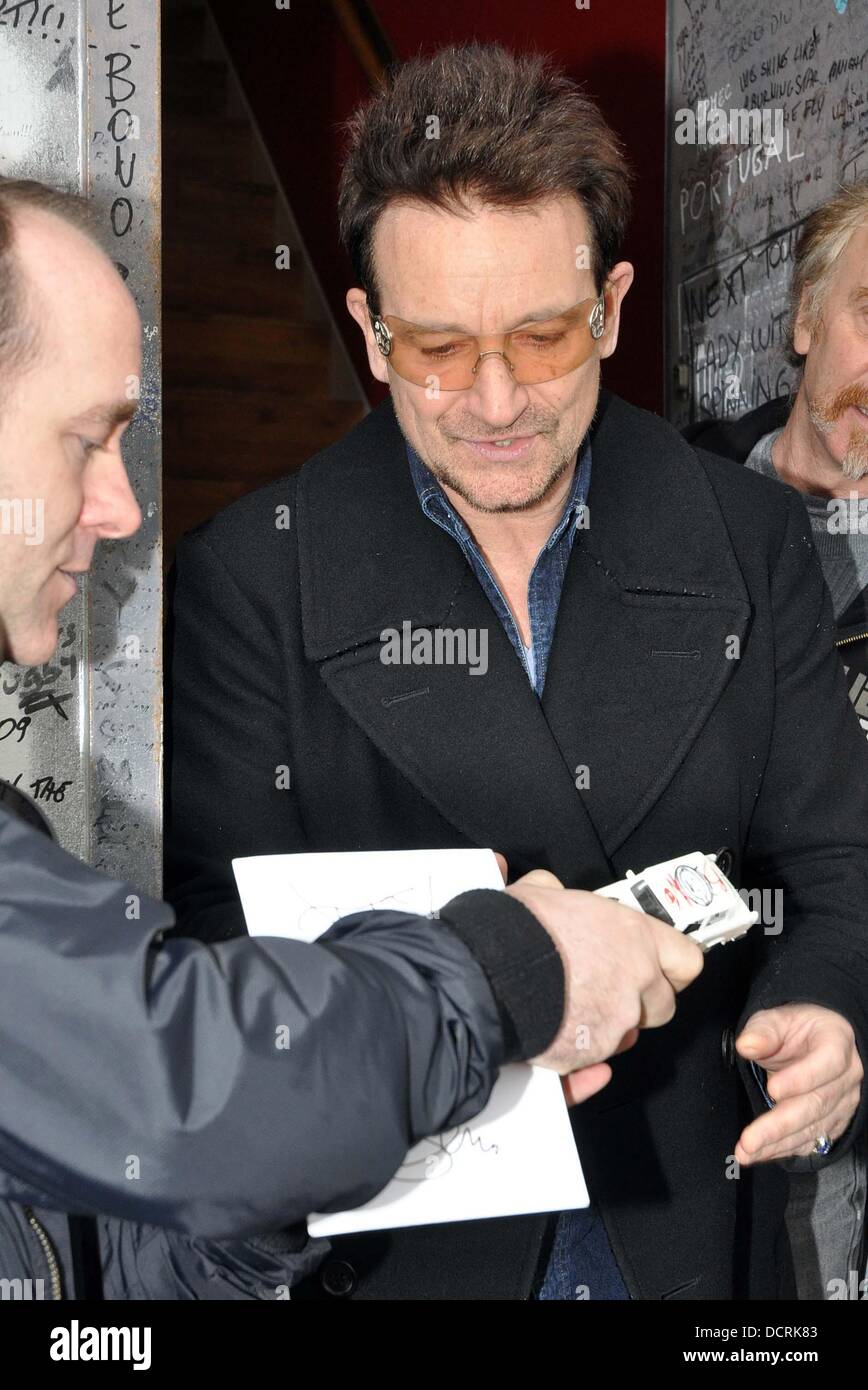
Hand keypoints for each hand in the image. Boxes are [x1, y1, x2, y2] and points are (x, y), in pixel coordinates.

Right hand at [504, 869, 703, 1086]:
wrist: (485, 974)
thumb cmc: (515, 929)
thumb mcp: (539, 891)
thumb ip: (556, 891)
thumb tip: (547, 888)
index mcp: (634, 936)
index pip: (686, 959)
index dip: (675, 967)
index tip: (664, 970)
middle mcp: (636, 981)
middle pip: (663, 1006)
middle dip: (640, 1003)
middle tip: (608, 992)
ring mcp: (617, 1022)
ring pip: (627, 1035)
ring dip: (608, 1027)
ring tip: (571, 1013)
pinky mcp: (590, 1054)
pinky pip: (595, 1061)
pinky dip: (580, 1056)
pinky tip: (557, 1041)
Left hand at [734, 1004, 862, 1164]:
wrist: (815, 1042)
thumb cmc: (797, 1029)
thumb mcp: (778, 1019)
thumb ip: (763, 1031)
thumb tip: (747, 1045)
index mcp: (837, 1043)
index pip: (827, 1063)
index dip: (801, 1078)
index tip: (772, 1089)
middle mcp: (846, 1077)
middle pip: (816, 1104)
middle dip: (780, 1124)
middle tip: (750, 1139)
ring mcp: (843, 1103)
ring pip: (813, 1128)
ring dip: (778, 1143)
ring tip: (747, 1151)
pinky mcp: (834, 1123)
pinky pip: (812, 1141)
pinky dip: (785, 1149)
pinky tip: (762, 1153)